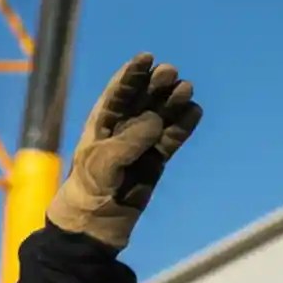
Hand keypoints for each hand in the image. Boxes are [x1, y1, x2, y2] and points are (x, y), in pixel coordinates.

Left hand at [46, 52, 202, 249]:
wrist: (93, 225)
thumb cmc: (88, 188)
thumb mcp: (102, 162)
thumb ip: (128, 140)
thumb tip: (155, 120)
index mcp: (100, 124)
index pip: (117, 92)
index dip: (131, 74)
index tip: (146, 58)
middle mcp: (121, 130)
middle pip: (142, 100)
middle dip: (156, 84)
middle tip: (171, 72)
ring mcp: (140, 146)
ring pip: (160, 118)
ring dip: (173, 103)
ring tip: (187, 89)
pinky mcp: (154, 163)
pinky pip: (171, 141)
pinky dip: (182, 128)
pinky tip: (194, 113)